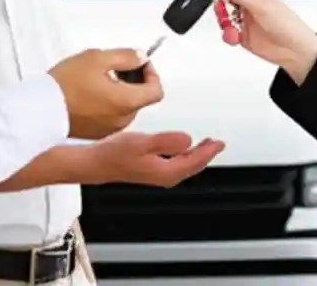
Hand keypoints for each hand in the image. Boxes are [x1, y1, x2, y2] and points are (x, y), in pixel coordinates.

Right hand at [49, 49, 163, 139]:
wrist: (40, 110)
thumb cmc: (64, 87)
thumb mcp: (97, 58)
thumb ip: (125, 56)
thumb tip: (139, 57)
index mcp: (127, 101)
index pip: (156, 90)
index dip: (151, 72)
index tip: (140, 63)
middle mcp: (121, 119)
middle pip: (141, 98)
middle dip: (133, 80)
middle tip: (116, 66)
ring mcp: (108, 128)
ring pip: (125, 107)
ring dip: (119, 91)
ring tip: (97, 78)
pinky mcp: (95, 133)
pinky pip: (110, 116)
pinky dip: (107, 103)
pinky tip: (89, 92)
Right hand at [81, 131, 225, 187]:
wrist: (96, 163)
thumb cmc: (115, 153)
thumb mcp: (143, 142)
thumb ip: (167, 141)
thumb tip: (188, 140)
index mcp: (166, 171)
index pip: (195, 161)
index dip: (209, 151)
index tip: (220, 142)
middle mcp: (165, 176)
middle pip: (193, 165)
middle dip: (205, 154)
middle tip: (217, 143)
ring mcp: (158, 175)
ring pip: (185, 165)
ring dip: (196, 154)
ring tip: (204, 144)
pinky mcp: (152, 170)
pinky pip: (176, 164)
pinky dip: (184, 155)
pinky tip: (182, 148)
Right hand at [212, 0, 316, 84]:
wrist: (293, 50)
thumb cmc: (286, 24)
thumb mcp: (262, 5)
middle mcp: (248, 4)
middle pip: (223, 1)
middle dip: (220, 8)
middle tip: (223, 13)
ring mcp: (245, 20)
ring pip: (223, 18)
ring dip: (224, 24)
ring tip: (232, 29)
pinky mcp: (242, 35)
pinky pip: (227, 33)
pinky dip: (228, 36)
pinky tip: (235, 38)